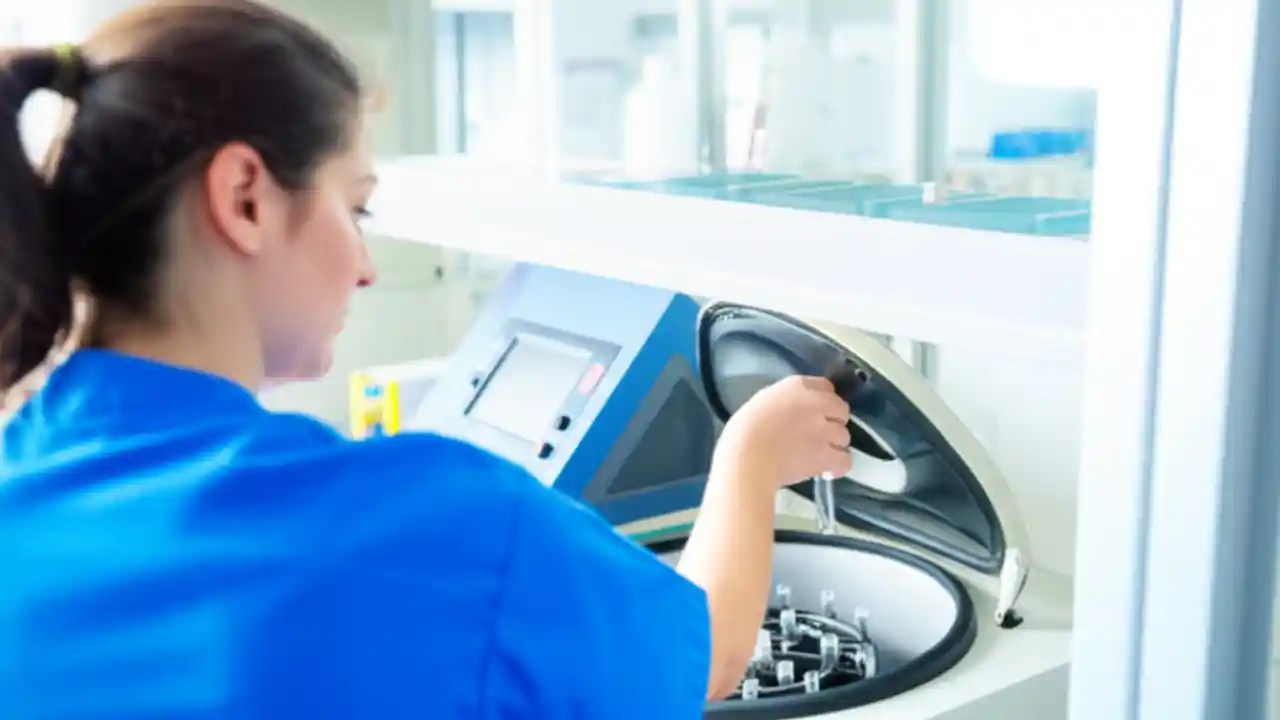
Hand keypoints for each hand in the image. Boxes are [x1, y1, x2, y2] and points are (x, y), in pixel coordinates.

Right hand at [713, 375, 852, 489]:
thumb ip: (783, 402)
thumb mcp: (761, 402)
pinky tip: (826, 470)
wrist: (746, 460)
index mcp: (796, 387)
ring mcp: (823, 430)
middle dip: (833, 422)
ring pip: (844, 436)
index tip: (814, 412)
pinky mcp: (826, 455)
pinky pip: (845, 460)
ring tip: (818, 455)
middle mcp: (815, 404)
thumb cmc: (742, 433)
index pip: (825, 386)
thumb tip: (792, 411)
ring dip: (834, 445)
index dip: (822, 401)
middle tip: (818, 434)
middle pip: (841, 409)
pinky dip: (837, 467)